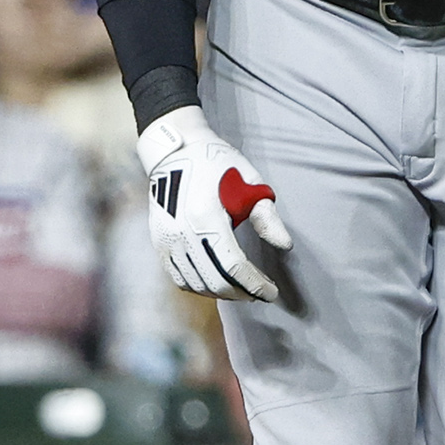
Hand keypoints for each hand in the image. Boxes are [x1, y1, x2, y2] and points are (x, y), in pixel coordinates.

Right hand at [141, 107, 294, 302]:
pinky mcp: (159, 242)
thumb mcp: (249, 181)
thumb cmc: (215, 163)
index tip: (271, 293)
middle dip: (241, 293)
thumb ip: (266, 216)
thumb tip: (285, 245)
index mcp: (205, 217)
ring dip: (222, 292)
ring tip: (242, 288)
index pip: (233, 266)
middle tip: (260, 292)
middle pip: (215, 281)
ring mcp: (166, 240)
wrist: (174, 151)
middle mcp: (181, 233)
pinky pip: (179, 278)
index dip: (255, 285)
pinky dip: (200, 286)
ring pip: (196, 285)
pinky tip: (217, 281)